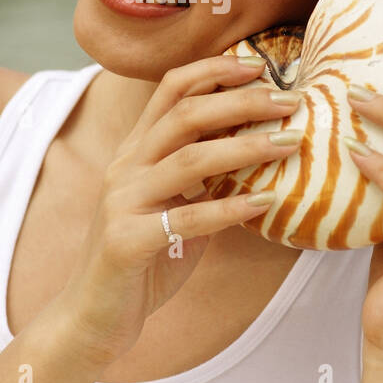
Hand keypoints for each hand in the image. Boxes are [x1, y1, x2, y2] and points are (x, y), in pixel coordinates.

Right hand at [55, 55, 303, 368]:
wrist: (91, 316)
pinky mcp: (127, 240)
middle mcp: (126, 167)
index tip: (260, 66)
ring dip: (246, 147)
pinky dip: (231, 207)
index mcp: (135, 151)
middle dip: (241, 101)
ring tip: (290, 144)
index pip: (170, 89)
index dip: (214, 70)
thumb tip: (262, 146)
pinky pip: (187, 217)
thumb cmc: (144, 261)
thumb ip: (205, 176)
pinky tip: (266, 203)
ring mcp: (123, 201)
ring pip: (189, 159)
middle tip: (291, 102)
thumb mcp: (175, 206)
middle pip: (185, 113)